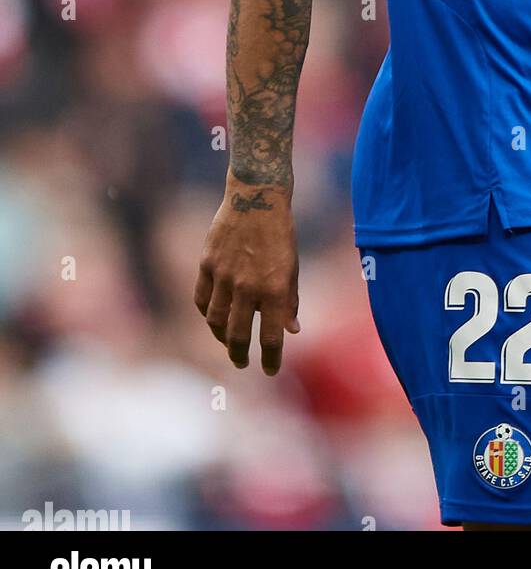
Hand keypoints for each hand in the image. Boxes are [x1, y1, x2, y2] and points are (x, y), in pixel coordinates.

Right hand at [194, 179, 299, 373]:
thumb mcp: (292, 266)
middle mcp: (247, 287)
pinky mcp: (207, 264)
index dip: (271, 359)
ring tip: (228, 342)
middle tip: (242, 362)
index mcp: (274, 289)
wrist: (257, 198)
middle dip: (240, 354)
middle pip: (239, 335)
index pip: (272, 337)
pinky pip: (201, 299)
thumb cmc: (280, 233)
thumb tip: (292, 330)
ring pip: (216, 321)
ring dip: (221, 337)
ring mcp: (224, 276)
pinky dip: (206, 313)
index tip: (270, 371)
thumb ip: (290, 300)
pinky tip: (213, 318)